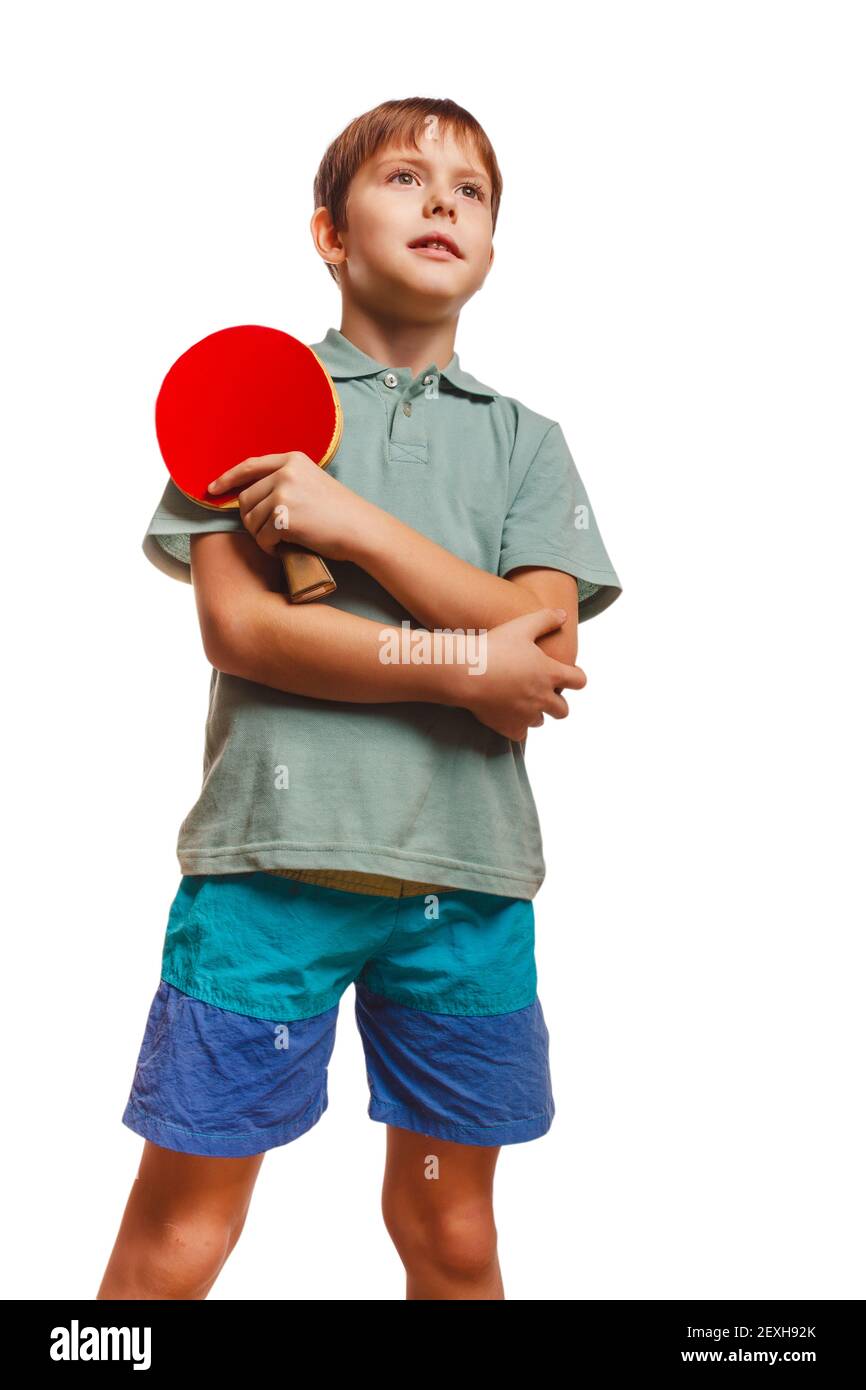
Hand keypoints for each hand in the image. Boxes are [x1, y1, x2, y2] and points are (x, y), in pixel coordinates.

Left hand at [206, 451, 371, 562]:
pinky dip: (268, 548)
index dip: (227, 478)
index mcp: (292, 460)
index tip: (213, 489)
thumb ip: (285, 480)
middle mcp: (286, 472)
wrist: (361, 529)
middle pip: (245, 498)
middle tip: (266, 533)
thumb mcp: (312, 482)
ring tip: (278, 542)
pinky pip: (261, 537)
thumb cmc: (340, 512)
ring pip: (250, 519)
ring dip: (260, 535)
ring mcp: (284, 493)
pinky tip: (282, 550)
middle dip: (250, 519)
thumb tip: (249, 495)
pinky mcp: (284, 517)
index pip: (249, 466)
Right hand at [450, 608, 586, 740]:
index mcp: (550, 674)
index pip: (579, 681)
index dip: (576, 678)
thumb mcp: (522, 626)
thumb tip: (563, 615)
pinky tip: (507, 716)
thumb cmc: (494, 647)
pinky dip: (516, 727)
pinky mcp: (510, 727)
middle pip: (563, 710)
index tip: (567, 676)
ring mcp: (527, 715)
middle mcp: (543, 698)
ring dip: (535, 713)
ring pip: (540, 721)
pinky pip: (520, 734)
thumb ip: (546, 619)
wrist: (467, 672)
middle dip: (557, 703)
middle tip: (543, 693)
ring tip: (521, 702)